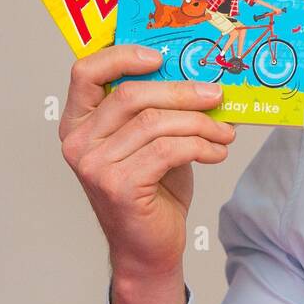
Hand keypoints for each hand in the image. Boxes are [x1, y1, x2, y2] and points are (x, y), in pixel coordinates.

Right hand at [59, 45, 236, 303]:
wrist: (149, 246)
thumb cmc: (152, 188)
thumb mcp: (151, 140)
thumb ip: (159, 108)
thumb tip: (203, 76)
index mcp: (79, 122)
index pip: (86, 72)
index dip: (121, 56)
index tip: (160, 56)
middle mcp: (78, 142)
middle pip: (131, 95)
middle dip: (182, 92)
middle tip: (217, 95)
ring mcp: (94, 166)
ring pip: (155, 123)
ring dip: (200, 124)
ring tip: (225, 133)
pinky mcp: (118, 186)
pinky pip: (168, 150)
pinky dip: (200, 146)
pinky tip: (217, 152)